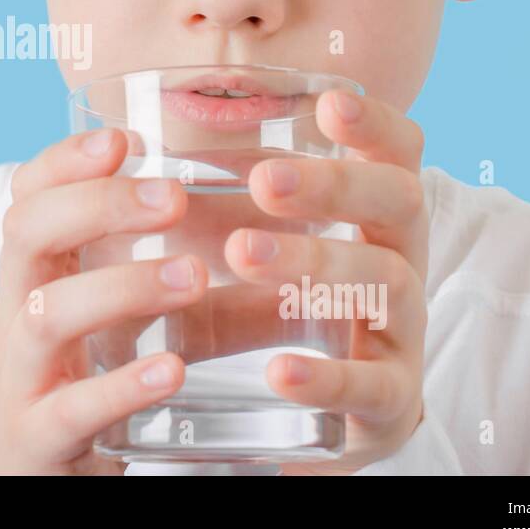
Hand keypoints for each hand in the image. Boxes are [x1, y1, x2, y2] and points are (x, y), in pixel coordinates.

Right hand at [0, 128, 207, 474]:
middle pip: (27, 235)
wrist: (48, 477)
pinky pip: (71, 407)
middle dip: (98, 205)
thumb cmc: (94, 382)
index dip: (64, 161)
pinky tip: (172, 369)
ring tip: (193, 276)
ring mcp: (23, 377)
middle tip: (173, 197)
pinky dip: (121, 384)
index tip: (122, 139)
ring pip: (47, 316)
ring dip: (122, 287)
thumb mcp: (133, 323)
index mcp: (38, 274)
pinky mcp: (40, 438)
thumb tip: (293, 242)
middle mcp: (18, 313)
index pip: (27, 196)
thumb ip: (194, 281)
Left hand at [224, 89, 429, 474]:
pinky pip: (372, 387)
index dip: (375, 124)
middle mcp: (403, 263)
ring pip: (385, 284)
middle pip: (398, 204)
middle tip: (262, 181)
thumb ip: (216, 209)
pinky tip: (280, 370)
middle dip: (333, 186)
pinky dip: (327, 377)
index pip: (398, 154)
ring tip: (244, 253)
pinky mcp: (390, 404)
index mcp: (375, 218)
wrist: (319, 425)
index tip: (330, 103)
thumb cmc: (281, 315)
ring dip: (315, 263)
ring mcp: (404, 333)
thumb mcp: (256, 254)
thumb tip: (126, 158)